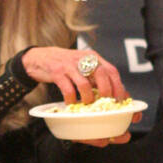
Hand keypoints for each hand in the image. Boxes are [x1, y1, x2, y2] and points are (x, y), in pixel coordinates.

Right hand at [20, 45, 140, 147]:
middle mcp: (84, 59)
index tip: (121, 101)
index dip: (119, 87)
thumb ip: (98, 77)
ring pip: (85, 84)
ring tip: (86, 105)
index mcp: (94, 58)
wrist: (41, 57)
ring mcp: (70, 65)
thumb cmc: (67, 66)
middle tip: (105, 105)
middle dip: (106, 93)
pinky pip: (67, 89)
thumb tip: (117, 95)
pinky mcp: (57, 72)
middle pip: (102, 75)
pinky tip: (71, 103)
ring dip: (88, 98)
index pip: (112, 71)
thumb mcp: (84, 66)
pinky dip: (71, 99)